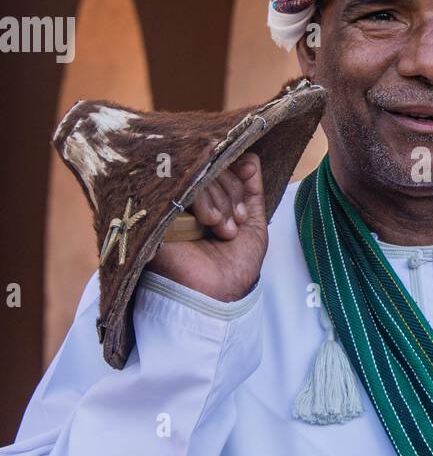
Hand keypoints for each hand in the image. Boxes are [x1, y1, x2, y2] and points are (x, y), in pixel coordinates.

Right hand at [148, 152, 267, 301]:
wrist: (218, 297)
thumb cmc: (234, 267)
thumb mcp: (252, 225)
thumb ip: (251, 192)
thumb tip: (250, 157)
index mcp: (205, 200)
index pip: (220, 166)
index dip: (236, 178)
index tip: (244, 204)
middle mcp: (186, 199)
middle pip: (209, 166)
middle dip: (230, 192)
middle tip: (234, 224)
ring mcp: (170, 203)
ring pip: (198, 174)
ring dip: (220, 200)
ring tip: (224, 230)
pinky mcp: (157, 211)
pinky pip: (181, 186)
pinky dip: (203, 199)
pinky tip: (209, 222)